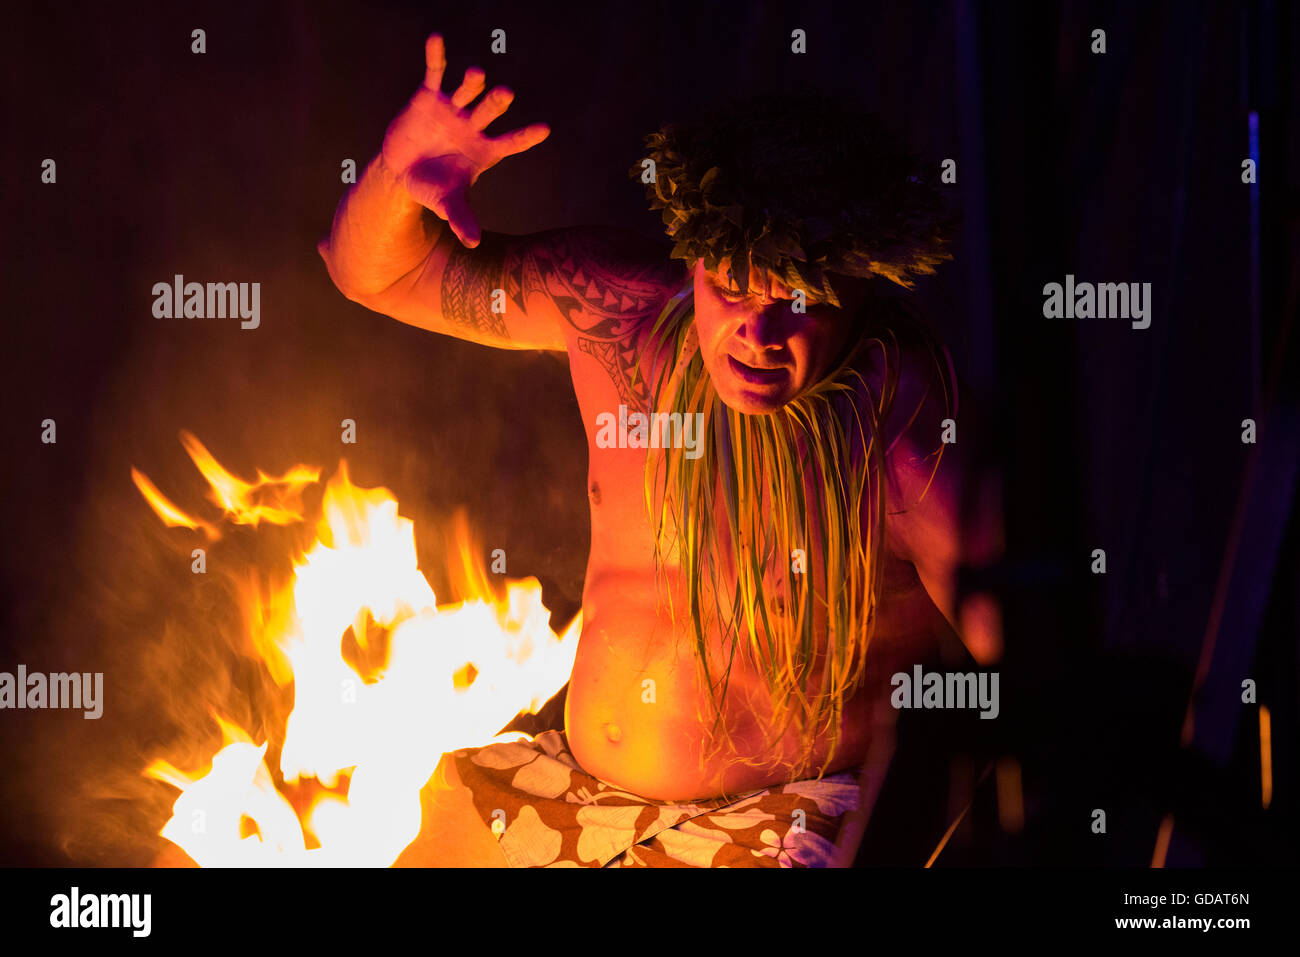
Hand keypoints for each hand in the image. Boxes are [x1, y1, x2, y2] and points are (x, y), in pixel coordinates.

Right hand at [382, 33, 550, 247]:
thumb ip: (461, 219)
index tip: (545, 129)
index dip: (526, 137)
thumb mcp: (447, 204)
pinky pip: (435, 73)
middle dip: (496, 103)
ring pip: (466, 91)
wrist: (402, 173)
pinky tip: (437, 39)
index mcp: (486, 151)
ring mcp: (453, 109)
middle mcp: (474, 126)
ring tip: (477, 75)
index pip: (511, 143)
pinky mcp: (429, 96)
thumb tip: (473, 243)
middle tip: (505, 95)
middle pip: (489, 111)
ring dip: (472, 83)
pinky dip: (436, 56)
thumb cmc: (433, 188)